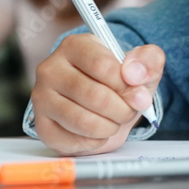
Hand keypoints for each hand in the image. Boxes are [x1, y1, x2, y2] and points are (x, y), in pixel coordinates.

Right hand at [32, 34, 164, 155]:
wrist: (102, 105)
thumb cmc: (119, 82)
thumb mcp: (141, 65)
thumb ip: (147, 61)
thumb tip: (135, 75)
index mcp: (75, 46)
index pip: (103, 65)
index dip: (126, 85)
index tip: (138, 94)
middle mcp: (51, 68)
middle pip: (94, 95)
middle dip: (122, 110)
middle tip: (128, 111)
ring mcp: (41, 97)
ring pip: (82, 121)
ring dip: (109, 127)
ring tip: (114, 122)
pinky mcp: (41, 125)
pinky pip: (71, 141)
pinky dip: (93, 142)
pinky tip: (97, 132)